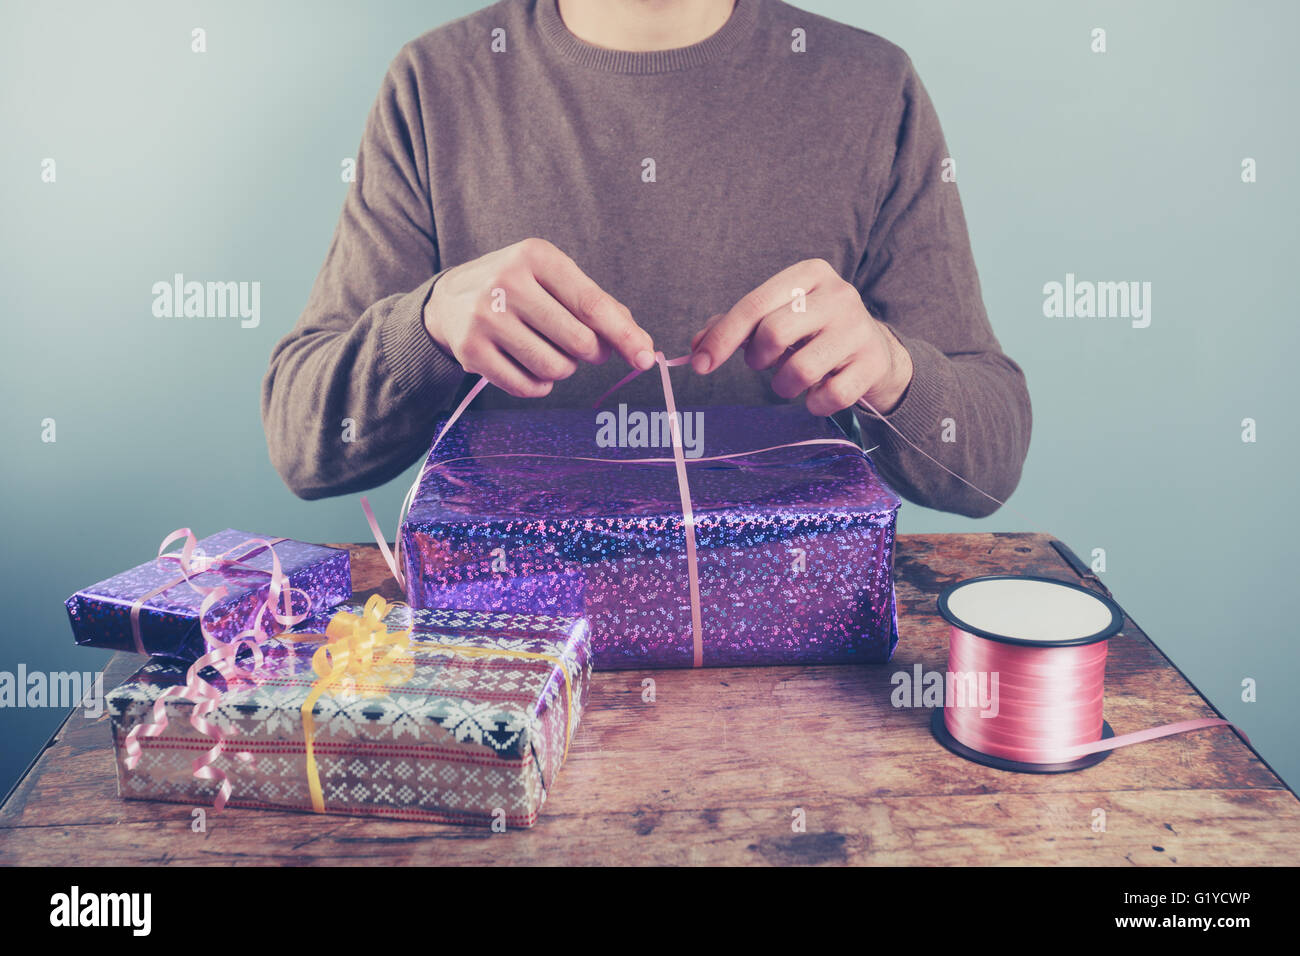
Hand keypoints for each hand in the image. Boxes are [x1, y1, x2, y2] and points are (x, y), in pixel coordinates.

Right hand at [424, 238, 655, 396]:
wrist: (450, 300)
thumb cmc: (520, 289)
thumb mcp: (554, 279)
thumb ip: (600, 306)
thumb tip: (642, 347)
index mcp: (536, 256)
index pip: (592, 304)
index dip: (624, 335)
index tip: (645, 357)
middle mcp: (507, 282)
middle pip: (578, 341)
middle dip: (591, 352)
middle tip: (582, 347)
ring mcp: (485, 318)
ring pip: (554, 367)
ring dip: (564, 369)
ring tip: (550, 351)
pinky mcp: (471, 351)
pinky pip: (528, 387)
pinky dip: (539, 385)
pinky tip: (529, 366)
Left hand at [690, 259, 913, 415]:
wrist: (874, 350)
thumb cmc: (813, 332)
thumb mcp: (777, 317)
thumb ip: (735, 327)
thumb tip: (696, 347)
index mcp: (809, 274)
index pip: (754, 304)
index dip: (722, 337)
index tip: (700, 364)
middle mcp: (838, 295)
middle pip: (774, 333)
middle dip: (757, 359)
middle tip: (764, 363)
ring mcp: (859, 329)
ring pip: (800, 370)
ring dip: (783, 385)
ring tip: (790, 379)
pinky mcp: (872, 364)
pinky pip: (830, 396)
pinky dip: (814, 403)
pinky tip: (817, 393)